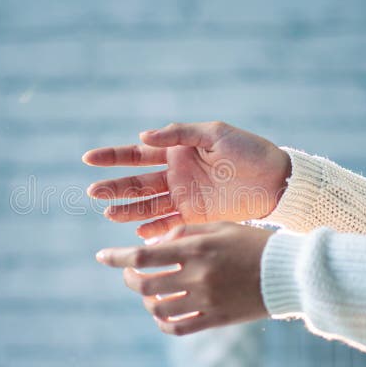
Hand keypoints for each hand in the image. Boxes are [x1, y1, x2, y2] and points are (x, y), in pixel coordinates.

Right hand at [83, 121, 290, 238]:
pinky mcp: (196, 215)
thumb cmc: (249, 151)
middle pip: (137, 182)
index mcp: (178, 150)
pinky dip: (153, 228)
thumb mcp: (215, 134)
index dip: (112, 157)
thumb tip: (143, 136)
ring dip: (128, 210)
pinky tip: (137, 232)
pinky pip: (169, 223)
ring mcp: (184, 196)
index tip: (88, 159)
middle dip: (115, 187)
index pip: (137, 154)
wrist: (277, 180)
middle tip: (93, 193)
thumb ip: (179, 134)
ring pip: (148, 204)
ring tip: (108, 213)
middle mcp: (176, 174)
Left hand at [95, 222, 272, 335]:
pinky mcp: (216, 319)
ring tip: (150, 292)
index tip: (102, 257)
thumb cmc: (254, 242)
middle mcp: (198, 276)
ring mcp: (206, 300)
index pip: (145, 255)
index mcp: (197, 249)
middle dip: (130, 279)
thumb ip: (186, 232)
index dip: (118, 257)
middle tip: (131, 274)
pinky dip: (163, 322)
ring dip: (146, 301)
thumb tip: (155, 243)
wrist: (289, 272)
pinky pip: (178, 328)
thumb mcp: (221, 226)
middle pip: (145, 286)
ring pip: (158, 309)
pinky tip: (163, 314)